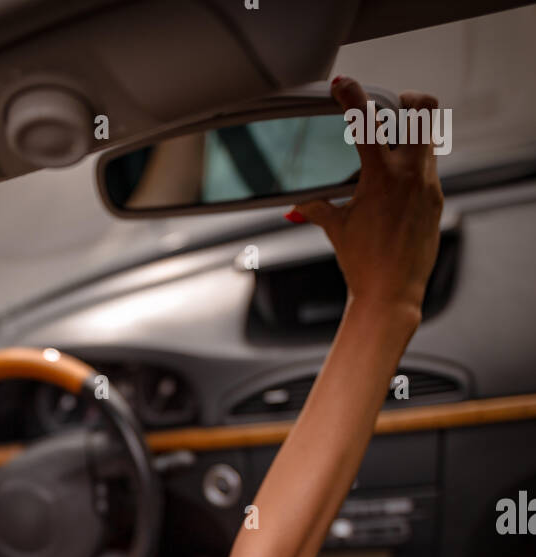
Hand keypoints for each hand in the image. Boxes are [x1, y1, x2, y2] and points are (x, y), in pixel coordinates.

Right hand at [291, 77, 442, 316]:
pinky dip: (412, 168)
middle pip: (423, 108)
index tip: (342, 84)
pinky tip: (396, 187)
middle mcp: (411, 174)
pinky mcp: (436, 201)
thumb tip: (296, 206)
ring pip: (430, 137)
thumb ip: (317, 208)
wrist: (391, 296)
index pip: (367, 119)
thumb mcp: (336, 229)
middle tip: (388, 111)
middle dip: (406, 101)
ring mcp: (428, 186)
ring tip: (391, 149)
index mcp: (382, 175)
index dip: (351, 95)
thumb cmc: (363, 265)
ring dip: (411, 134)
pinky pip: (429, 170)